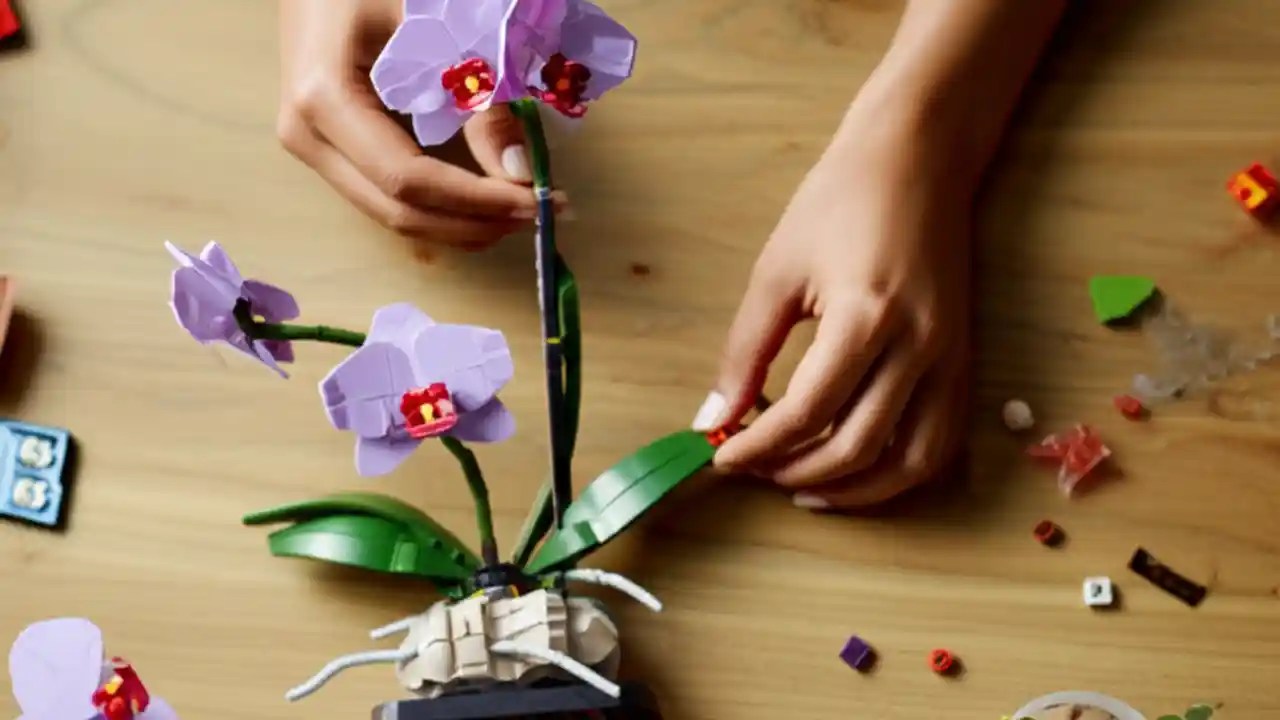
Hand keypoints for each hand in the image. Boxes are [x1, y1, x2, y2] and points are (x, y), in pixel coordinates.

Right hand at [276, 0, 543, 249]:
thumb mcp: (435, 24)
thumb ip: (479, 94)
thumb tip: (519, 171)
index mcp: (324, 100)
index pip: (407, 179)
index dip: (474, 201)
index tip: (535, 202)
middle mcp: (307, 136)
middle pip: (397, 210)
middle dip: (473, 222)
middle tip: (540, 213)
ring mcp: (313, 147)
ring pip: (391, 212)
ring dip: (460, 222)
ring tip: (520, 208)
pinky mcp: (330, 148)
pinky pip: (387, 193)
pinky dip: (441, 205)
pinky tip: (486, 198)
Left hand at [694, 100, 973, 508]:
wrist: (919, 158)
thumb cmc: (840, 203)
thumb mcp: (777, 272)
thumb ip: (745, 352)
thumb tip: (713, 419)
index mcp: (866, 316)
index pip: (808, 411)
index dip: (759, 446)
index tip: (723, 457)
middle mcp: (920, 346)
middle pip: (857, 446)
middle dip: (796, 471)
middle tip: (755, 469)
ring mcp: (951, 358)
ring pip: (911, 461)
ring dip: (855, 491)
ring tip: (802, 488)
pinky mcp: (964, 361)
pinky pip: (941, 442)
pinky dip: (900, 472)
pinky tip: (857, 472)